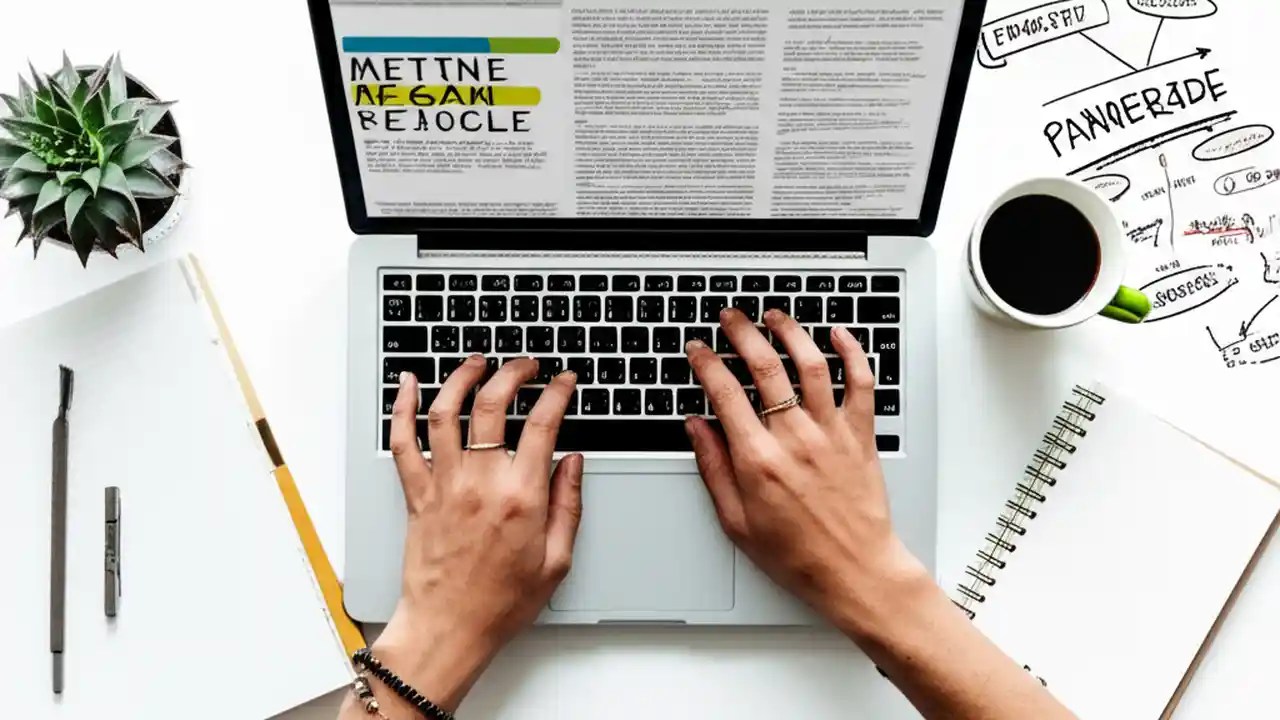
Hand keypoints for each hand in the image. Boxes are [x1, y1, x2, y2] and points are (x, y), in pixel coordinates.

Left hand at [372, 356, 582, 712]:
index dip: (558, 392)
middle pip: (493, 404)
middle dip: (513, 372)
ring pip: (446, 411)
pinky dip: (402, 407)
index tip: (564, 381)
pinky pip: (403, 441)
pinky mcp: (417, 494)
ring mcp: (444, 485)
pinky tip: (407, 385)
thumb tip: (573, 461)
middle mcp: (480, 483)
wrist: (447, 628)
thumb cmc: (500, 604)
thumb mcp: (556, 560)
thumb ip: (568, 504)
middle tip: (525, 365)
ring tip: (477, 362)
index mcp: (521, 497)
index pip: (543, 424)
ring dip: (461, 377)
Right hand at [684, 309, 928, 638]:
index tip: (697, 350)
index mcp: (758, 460)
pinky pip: (860, 384)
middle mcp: (794, 439)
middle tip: (731, 317)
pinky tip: (839, 335)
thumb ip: (713, 468)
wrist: (854, 571)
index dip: (705, 363)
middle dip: (742, 332)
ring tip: (775, 315)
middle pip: (764, 366)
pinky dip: (852, 353)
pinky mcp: (860, 436)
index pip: (724, 393)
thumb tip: (696, 427)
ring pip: (810, 364)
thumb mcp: (736, 521)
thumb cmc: (797, 555)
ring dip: (790, 332)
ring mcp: (830, 433)